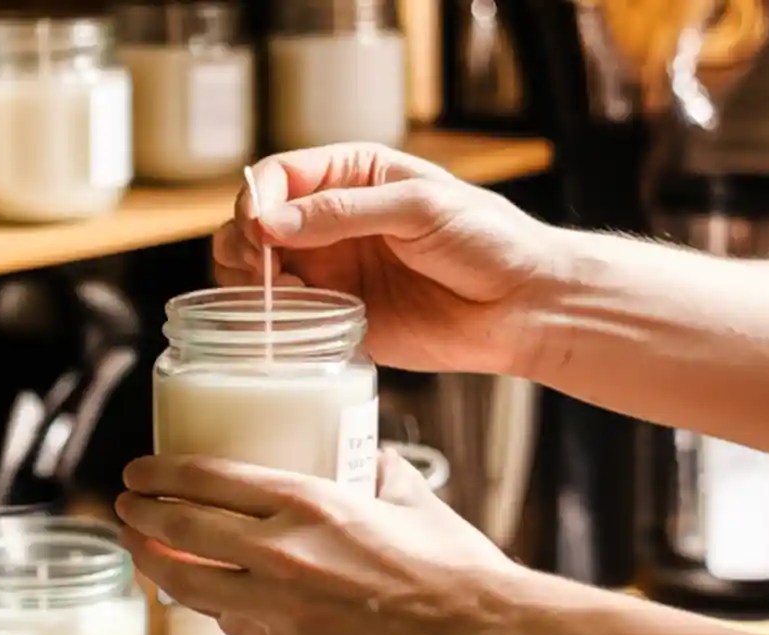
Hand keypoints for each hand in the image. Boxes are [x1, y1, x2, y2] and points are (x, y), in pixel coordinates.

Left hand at [116, 450, 521, 634]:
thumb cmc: (452, 567)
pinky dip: (213, 608)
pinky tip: (209, 600)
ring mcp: (279, 608)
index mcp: (308, 502)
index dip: (158, 473)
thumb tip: (371, 455)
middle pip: (178, 532)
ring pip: (190, 587)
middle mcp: (280, 552)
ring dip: (157, 568)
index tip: (137, 471)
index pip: (206, 479)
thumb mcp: (411, 498)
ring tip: (143, 555)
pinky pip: (231, 626)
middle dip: (137, 518)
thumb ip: (380, 471)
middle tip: (123, 509)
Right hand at [215, 143, 559, 373]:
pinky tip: (293, 325)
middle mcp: (332, 221)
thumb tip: (272, 222)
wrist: (524, 305)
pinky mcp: (338, 318)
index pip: (279, 176)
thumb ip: (344, 213)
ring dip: (252, 284)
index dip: (258, 199)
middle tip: (264, 269)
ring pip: (257, 273)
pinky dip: (274, 322)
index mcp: (352, 176)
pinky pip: (287, 320)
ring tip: (285, 298)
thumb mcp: (419, 207)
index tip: (261, 229)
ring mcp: (332, 270)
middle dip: (245, 243)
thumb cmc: (487, 239)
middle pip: (254, 224)